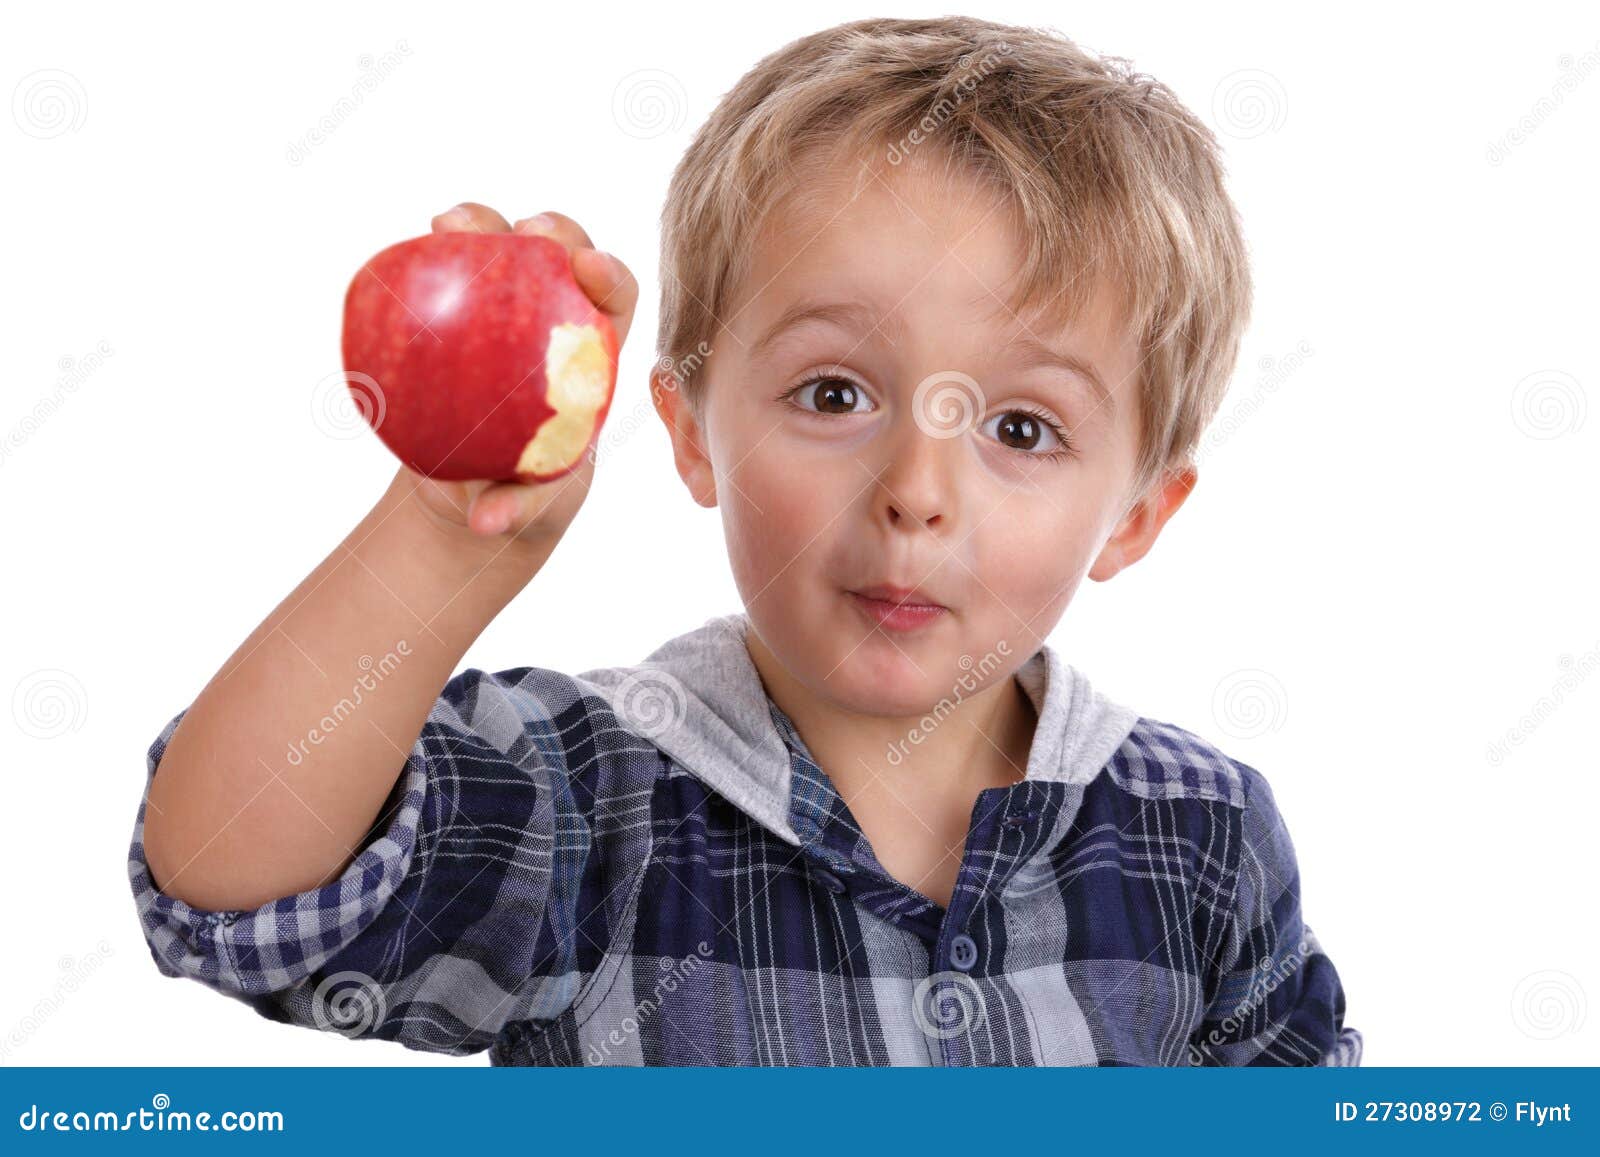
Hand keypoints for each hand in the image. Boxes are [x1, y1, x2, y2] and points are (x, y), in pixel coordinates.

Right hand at [402, 202, 637, 544]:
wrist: (473, 479)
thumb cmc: (522, 489)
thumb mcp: (528, 504)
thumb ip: (516, 507)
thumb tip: (484, 524)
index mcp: (593, 354)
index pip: (616, 301)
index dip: (610, 275)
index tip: (589, 269)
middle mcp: (553, 317)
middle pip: (565, 255)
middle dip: (556, 229)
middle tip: (528, 230)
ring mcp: (498, 304)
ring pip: (502, 247)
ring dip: (482, 223)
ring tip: (450, 224)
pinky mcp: (452, 306)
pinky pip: (442, 272)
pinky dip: (427, 256)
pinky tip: (413, 247)